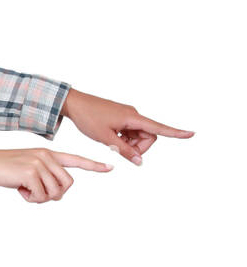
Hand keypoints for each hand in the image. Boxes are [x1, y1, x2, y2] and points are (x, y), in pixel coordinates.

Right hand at [0, 143, 112, 202]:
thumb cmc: (3, 170)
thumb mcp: (27, 170)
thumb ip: (44, 177)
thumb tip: (56, 194)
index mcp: (48, 153)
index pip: (76, 159)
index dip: (94, 165)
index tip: (110, 167)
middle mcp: (47, 156)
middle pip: (68, 184)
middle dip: (55, 195)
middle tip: (36, 194)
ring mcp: (40, 163)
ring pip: (55, 192)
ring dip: (41, 199)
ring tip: (26, 191)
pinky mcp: (31, 172)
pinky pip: (41, 196)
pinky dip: (31, 199)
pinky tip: (19, 190)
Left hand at [63, 88, 194, 163]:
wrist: (75, 104)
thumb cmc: (89, 118)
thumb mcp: (106, 139)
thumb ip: (125, 151)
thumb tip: (140, 161)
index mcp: (133, 117)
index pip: (159, 128)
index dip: (175, 133)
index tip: (191, 134)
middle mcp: (134, 115)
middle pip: (149, 136)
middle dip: (140, 148)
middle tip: (120, 150)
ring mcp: (128, 116)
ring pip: (138, 136)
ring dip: (130, 145)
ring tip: (112, 143)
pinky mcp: (121, 118)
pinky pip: (130, 133)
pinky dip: (124, 140)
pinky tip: (111, 138)